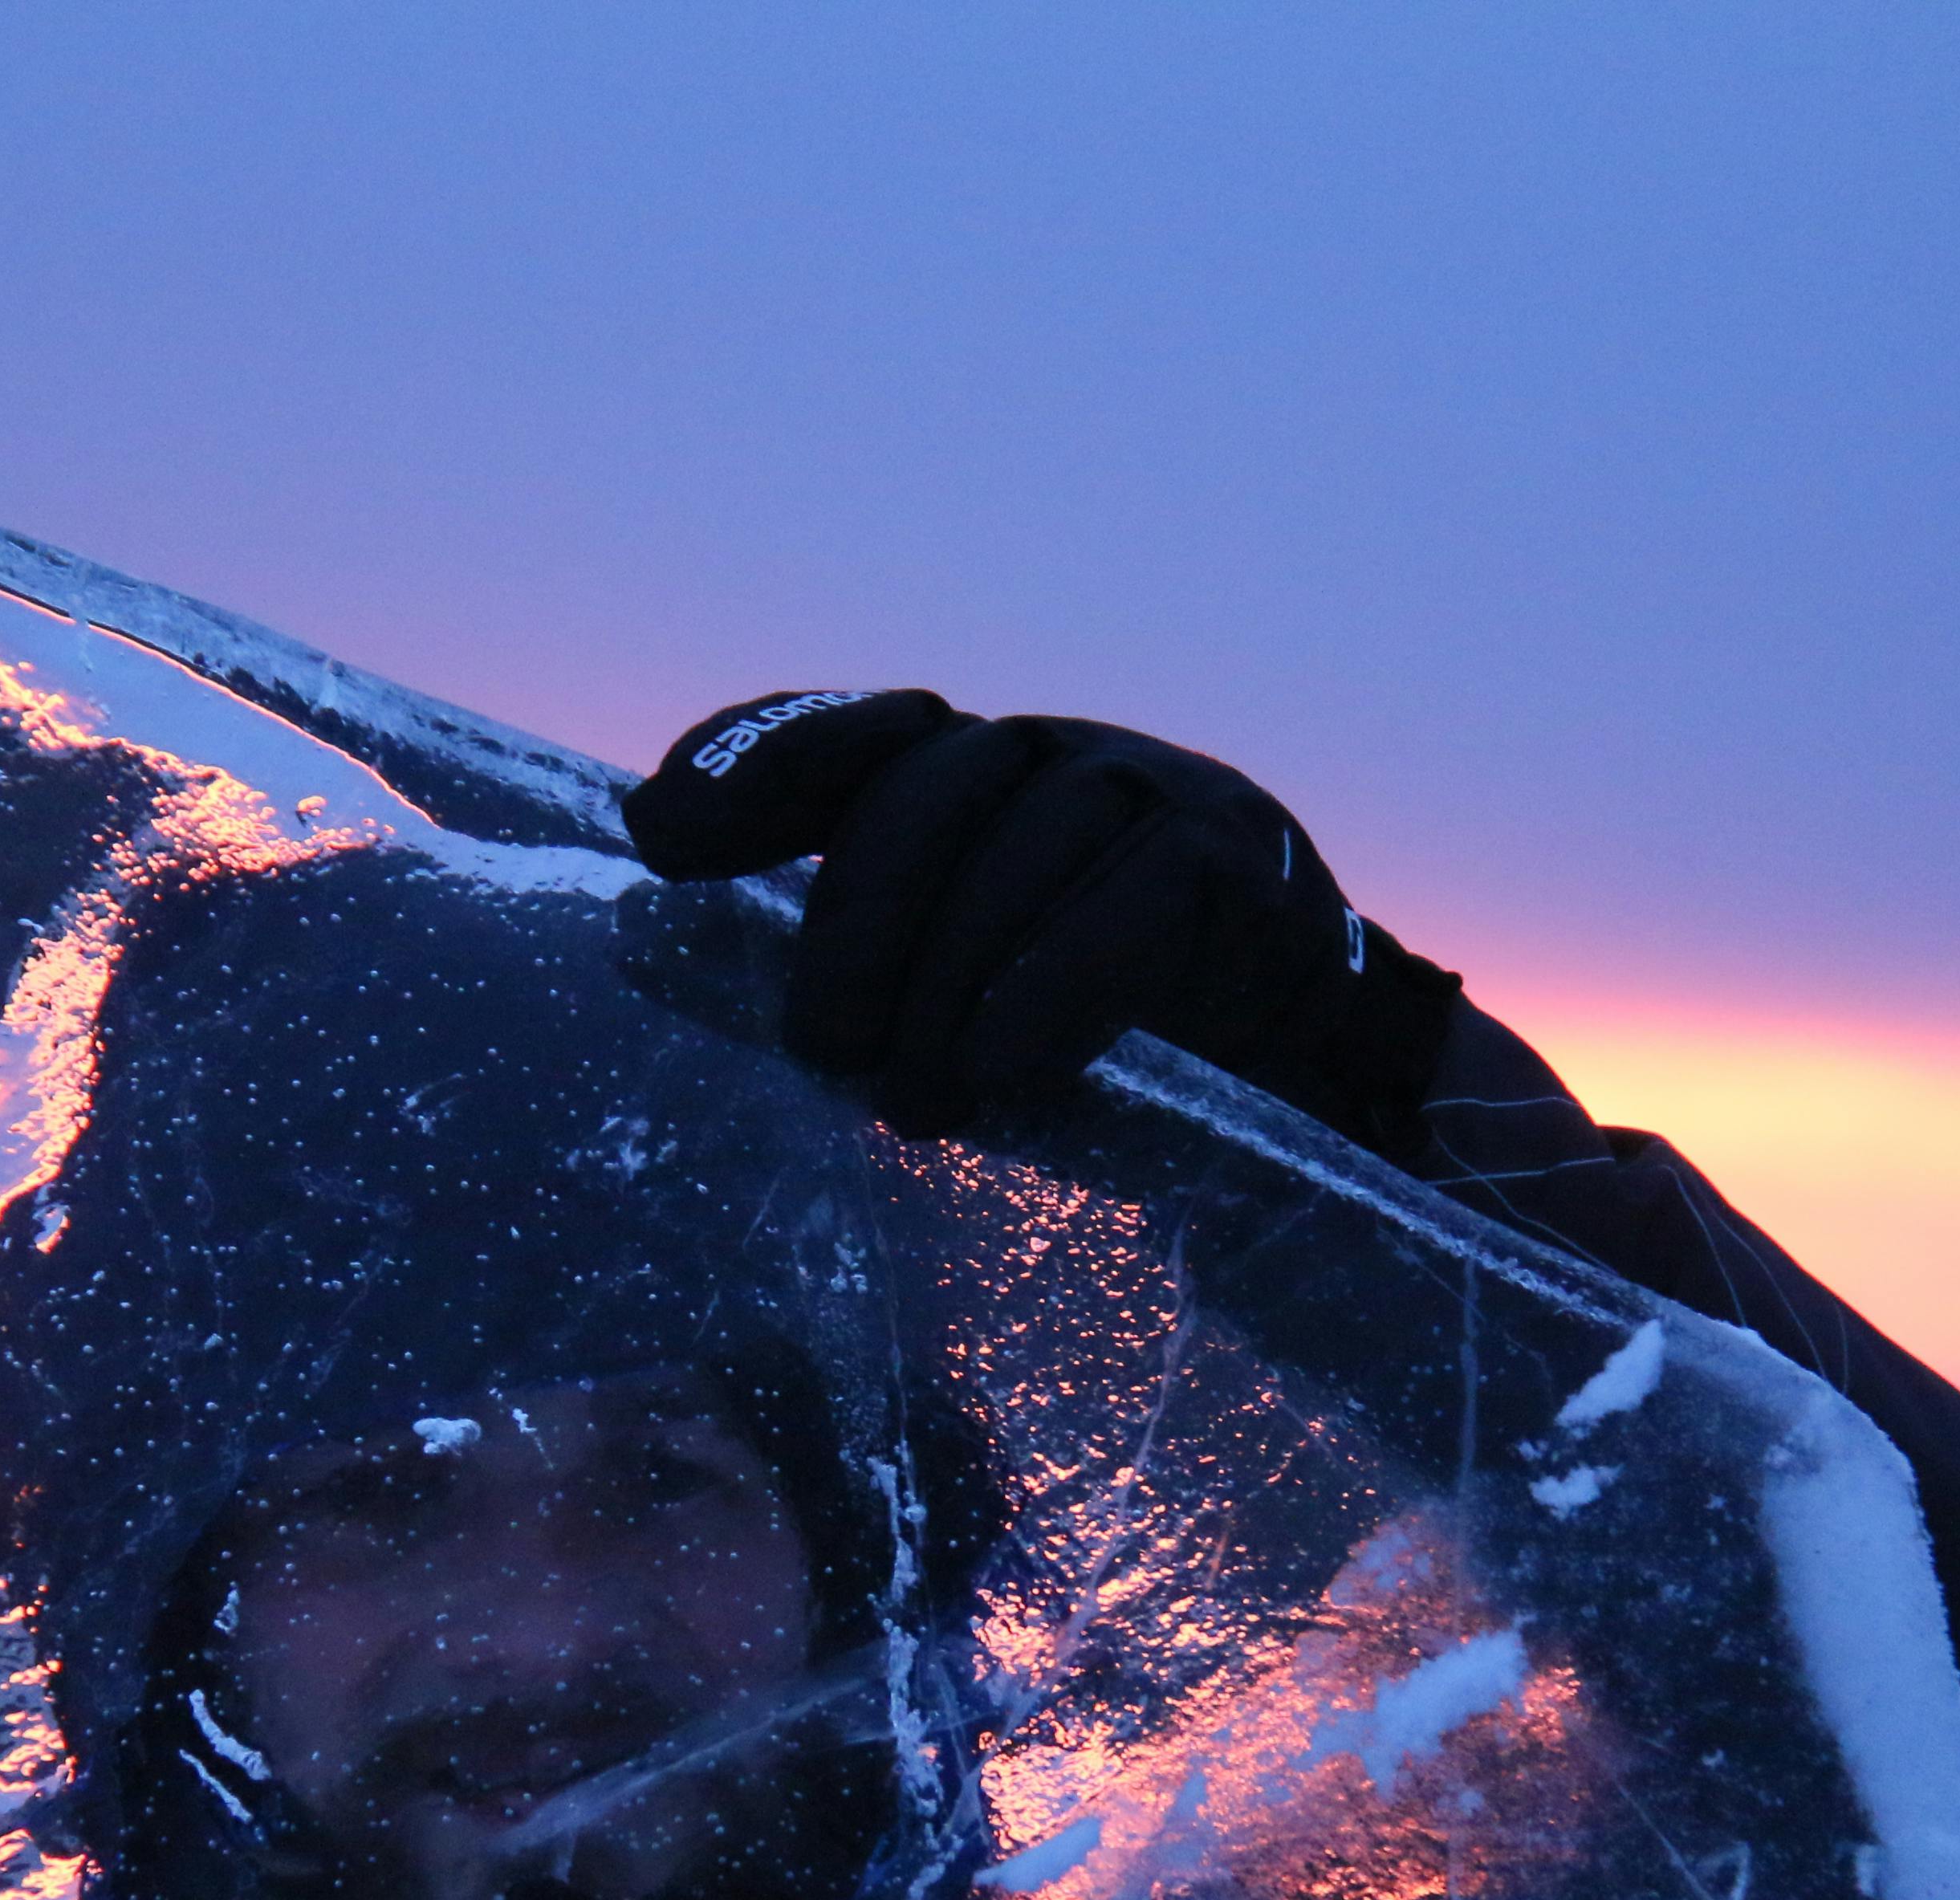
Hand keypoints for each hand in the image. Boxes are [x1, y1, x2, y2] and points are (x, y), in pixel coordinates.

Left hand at [620, 690, 1460, 1151]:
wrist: (1324, 1082)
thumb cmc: (1107, 1049)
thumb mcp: (950, 1007)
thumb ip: (817, 967)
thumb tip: (635, 946)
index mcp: (982, 776)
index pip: (851, 737)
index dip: (751, 765)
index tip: (659, 833)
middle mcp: (1063, 756)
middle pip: (926, 787)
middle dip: (852, 918)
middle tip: (814, 1050)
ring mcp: (1162, 792)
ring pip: (1021, 844)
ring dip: (949, 979)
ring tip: (913, 1102)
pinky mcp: (1243, 862)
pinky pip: (1127, 908)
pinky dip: (1048, 995)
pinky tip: (1002, 1074)